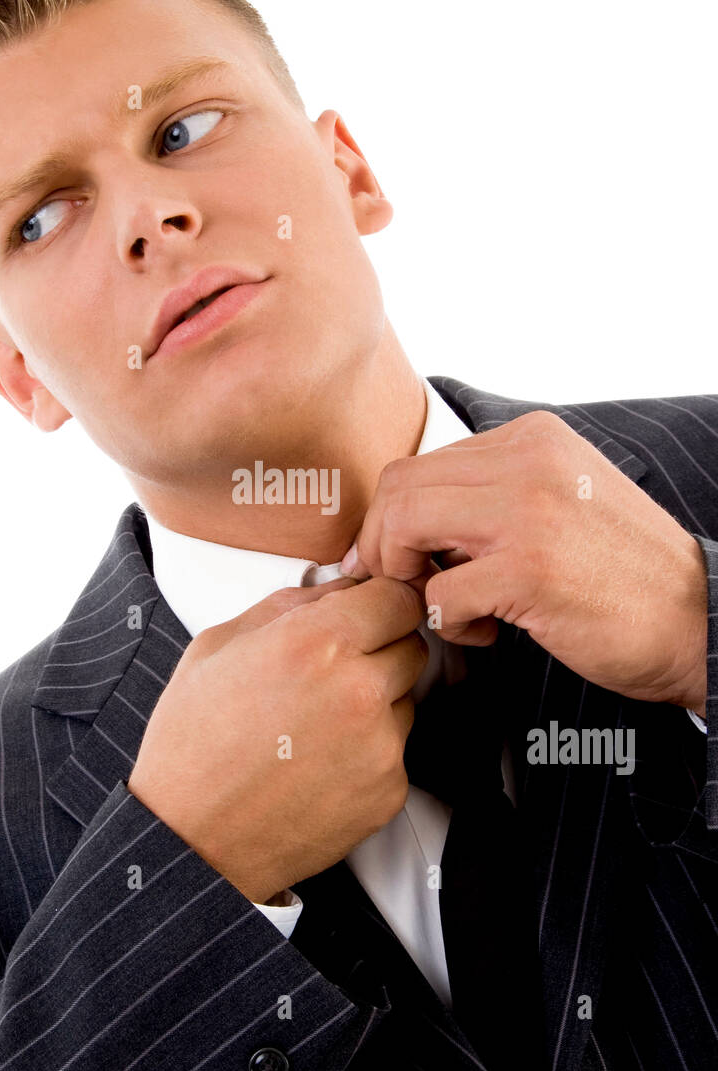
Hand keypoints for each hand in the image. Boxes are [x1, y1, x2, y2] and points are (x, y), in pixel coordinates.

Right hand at [127, 576, 428, 902]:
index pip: (398, 597)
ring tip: (315, 723)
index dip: (379, 602)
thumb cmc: (192, 744)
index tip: (365, 612)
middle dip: (381, 647)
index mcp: (317, 642)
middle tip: (331, 670)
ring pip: (406, 698)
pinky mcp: (389, 791)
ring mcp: (380, 745)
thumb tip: (339, 588)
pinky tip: (319, 762)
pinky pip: (396, 750)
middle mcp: (359, 690)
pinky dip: (368, 751)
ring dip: (376, 700)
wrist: (191, 841)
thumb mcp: (217, 646)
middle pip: (412, 645)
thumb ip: (289, 605)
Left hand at [342, 410, 707, 713]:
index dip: (392, 519)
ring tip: (444, 605)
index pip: (420, 464)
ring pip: (404, 525)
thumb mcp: (559, 501)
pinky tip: (487, 631)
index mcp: (532, 439)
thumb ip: (492, 496)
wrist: (698, 619)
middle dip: (383, 545)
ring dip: (406, 577)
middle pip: (398, 488)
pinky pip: (437, 593)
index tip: (395, 557)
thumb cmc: (625, 573)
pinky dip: (446, 623)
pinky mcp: (529, 570)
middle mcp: (528, 461)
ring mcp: (528, 512)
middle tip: (405, 585)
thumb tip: (409, 519)